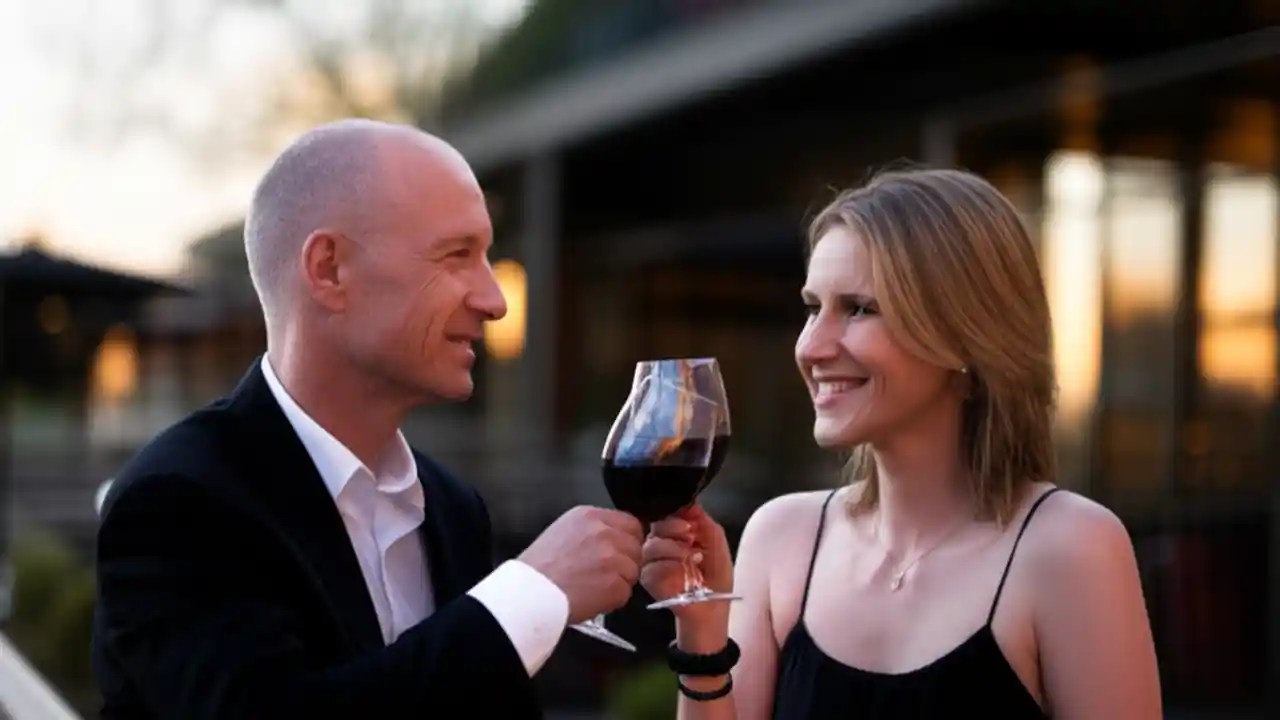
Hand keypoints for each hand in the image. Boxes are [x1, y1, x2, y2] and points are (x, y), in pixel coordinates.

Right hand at [519, 505, 643, 623]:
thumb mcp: (562, 532)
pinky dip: (612, 600)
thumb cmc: (538, 569)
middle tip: (603, 574)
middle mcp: (604, 533)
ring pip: (633, 571)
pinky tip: (591, 599)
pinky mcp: (615, 584)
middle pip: (636, 546)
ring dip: (619, 582)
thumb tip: (614, 538)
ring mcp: (612, 558)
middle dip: (625, 562)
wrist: (528, 595)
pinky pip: (626, 593)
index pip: (631, 523)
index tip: (618, 553)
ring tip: (592, 587)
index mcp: (589, 516)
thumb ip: (592, 530)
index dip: (626, 541)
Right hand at [640, 504, 732, 632]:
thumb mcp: (716, 541)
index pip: (668, 511)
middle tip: (689, 534)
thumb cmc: (716, 574)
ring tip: (690, 555)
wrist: (713, 606)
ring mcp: (652, 561)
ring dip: (672, 547)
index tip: (690, 519)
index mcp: (676, 530)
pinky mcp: (648, 579)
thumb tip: (688, 501)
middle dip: (673, 526)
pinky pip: (650, 567)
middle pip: (656, 524)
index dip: (676, 511)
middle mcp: (661, 542)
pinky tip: (681, 569)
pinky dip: (667, 566)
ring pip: (651, 545)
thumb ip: (702, 520)